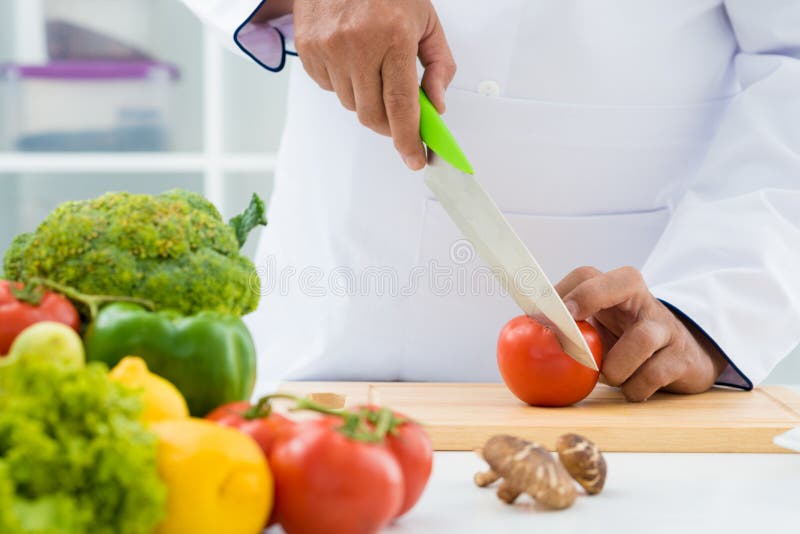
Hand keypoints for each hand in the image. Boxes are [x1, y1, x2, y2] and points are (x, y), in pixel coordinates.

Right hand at [293, 0, 455, 169]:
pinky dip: (344, 83)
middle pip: (372, 114)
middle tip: (400, 119)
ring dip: (366, 99)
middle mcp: (357, 43)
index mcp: (392, 35)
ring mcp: (328, 47)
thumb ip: (439, 65)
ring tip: (373, 67)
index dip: (408, 138)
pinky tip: (351, 58)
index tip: (415, 159)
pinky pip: (329, 88)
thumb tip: (436, 105)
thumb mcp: (426, 20)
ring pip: (351, 104)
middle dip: (389, 125)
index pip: (400, 103)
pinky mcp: (308, 49)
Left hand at [556, 266, 727, 401]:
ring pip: (642, 339)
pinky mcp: (681, 359)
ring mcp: (666, 328)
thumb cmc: (625, 343)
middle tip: (567, 326)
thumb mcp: (598, 330)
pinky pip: (653, 376)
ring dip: (615, 367)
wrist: (682, 361)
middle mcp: (644, 301)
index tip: (540, 314)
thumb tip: (521, 332)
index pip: (587, 274)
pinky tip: (629, 391)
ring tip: (607, 377)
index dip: (563, 290)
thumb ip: (568, 328)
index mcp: (617, 290)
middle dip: (590, 298)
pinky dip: (634, 389)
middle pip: (626, 280)